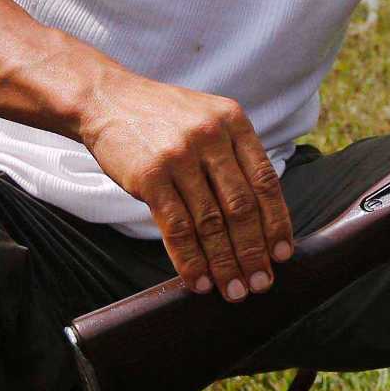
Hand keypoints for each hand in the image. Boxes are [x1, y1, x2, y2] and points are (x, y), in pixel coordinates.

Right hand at [80, 72, 295, 301]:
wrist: (106, 99)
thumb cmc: (161, 118)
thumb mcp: (207, 119)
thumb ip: (233, 154)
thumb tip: (260, 214)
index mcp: (233, 122)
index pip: (265, 180)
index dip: (277, 222)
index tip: (282, 254)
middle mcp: (211, 137)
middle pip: (241, 206)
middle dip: (254, 251)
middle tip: (261, 283)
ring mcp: (180, 156)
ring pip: (211, 222)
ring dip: (225, 263)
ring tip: (234, 290)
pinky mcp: (149, 176)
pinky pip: (177, 227)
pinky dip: (190, 260)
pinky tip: (198, 281)